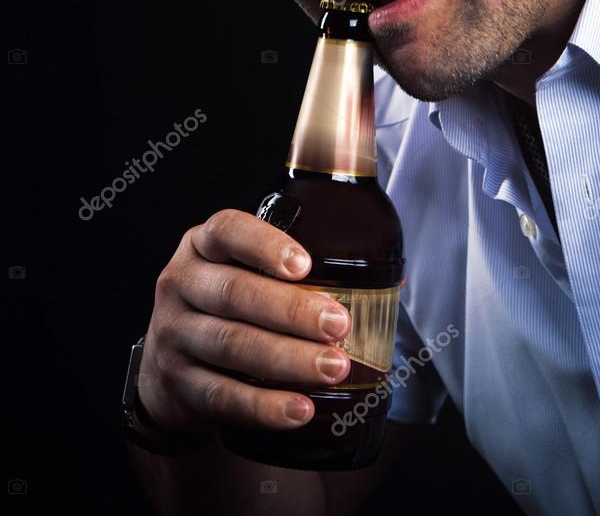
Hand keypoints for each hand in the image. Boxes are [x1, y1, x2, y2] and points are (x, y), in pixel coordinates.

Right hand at [136, 208, 352, 434]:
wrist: (171, 364)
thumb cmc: (227, 306)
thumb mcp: (241, 270)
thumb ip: (292, 271)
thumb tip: (387, 282)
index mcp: (200, 245)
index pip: (226, 231)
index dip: (265, 245)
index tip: (305, 265)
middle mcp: (181, 283)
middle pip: (234, 292)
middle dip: (292, 310)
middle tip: (339, 325)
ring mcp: (173, 334)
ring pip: (231, 345)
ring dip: (287, 359)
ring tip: (333, 367)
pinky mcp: (177, 383)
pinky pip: (222, 396)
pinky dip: (264, 406)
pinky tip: (299, 409)